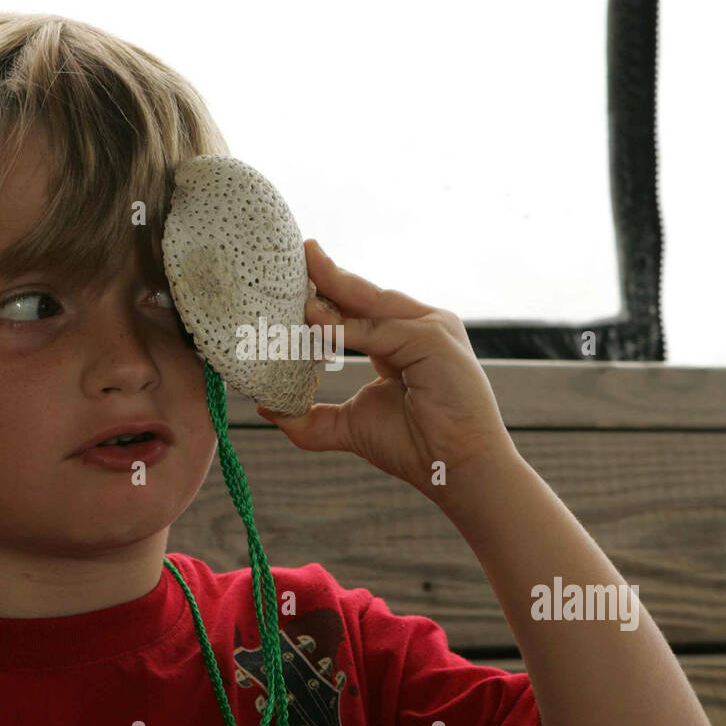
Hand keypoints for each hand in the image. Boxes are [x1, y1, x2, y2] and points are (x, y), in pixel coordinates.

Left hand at [256, 239, 517, 508]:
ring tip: (296, 290)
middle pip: (365, 295)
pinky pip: (382, 329)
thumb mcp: (352, 425)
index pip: (359, 308)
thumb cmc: (414, 447)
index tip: (293, 281)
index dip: (327, 294)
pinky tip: (318, 326)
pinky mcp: (436, 338)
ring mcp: (431, 328)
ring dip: (333, 295)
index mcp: (402, 340)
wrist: (456, 471)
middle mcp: (419, 326)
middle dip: (329, 276)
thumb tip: (268, 407)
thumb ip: (312, 417)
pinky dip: (348, 329)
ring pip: (372, 304)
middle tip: (297, 255)